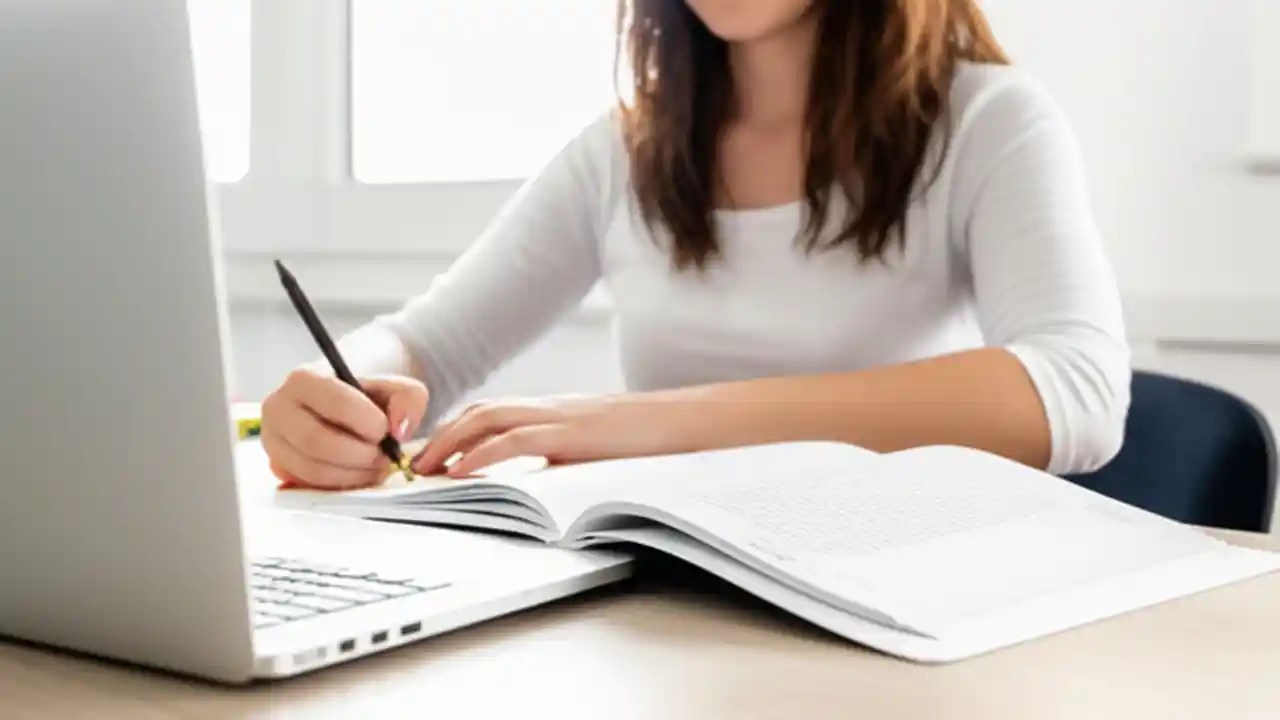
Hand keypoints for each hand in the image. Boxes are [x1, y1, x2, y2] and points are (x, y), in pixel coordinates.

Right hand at [261, 367, 428, 489]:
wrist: (351, 404)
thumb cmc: (370, 395)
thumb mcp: (398, 387)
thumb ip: (409, 400)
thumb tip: (399, 430)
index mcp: (303, 379)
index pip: (333, 403)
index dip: (365, 422)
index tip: (385, 430)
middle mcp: (279, 409)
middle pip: (316, 441)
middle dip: (359, 455)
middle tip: (384, 456)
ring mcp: (274, 441)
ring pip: (312, 468)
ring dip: (352, 474)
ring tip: (376, 466)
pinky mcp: (280, 468)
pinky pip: (308, 486)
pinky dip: (340, 485)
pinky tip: (359, 473)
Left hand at [412, 393, 706, 477]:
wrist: (689, 423)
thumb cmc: (651, 441)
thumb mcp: (599, 452)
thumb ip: (566, 460)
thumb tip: (535, 485)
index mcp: (556, 413)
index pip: (495, 414)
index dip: (459, 431)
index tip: (432, 456)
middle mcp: (552, 408)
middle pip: (481, 411)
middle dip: (442, 436)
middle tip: (411, 464)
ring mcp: (561, 416)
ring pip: (489, 418)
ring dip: (450, 442)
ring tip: (425, 469)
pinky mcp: (572, 432)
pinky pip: (516, 439)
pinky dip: (482, 454)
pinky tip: (462, 472)